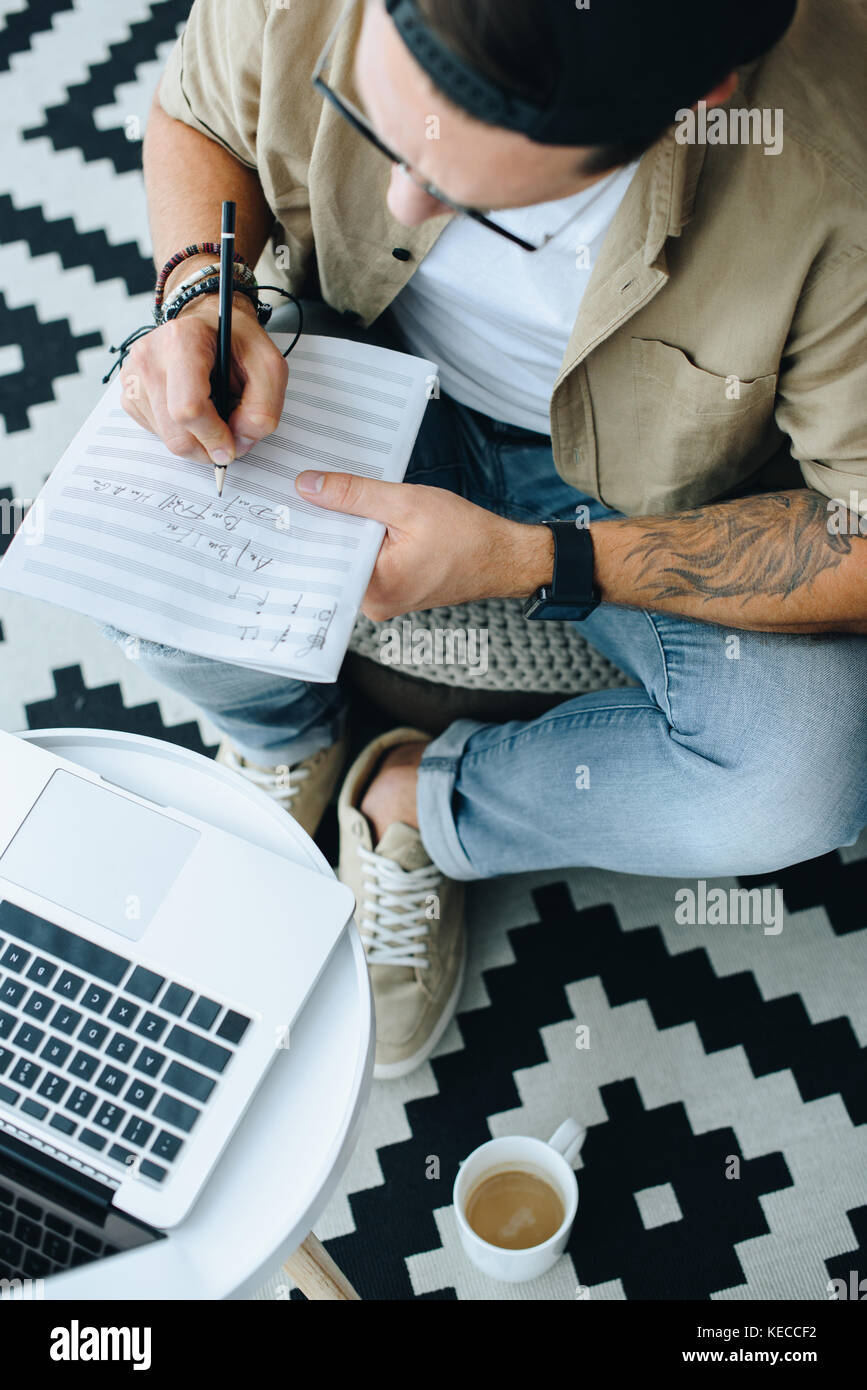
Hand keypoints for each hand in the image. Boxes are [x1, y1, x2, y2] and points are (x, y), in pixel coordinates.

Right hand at [119, 289, 288, 468]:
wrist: (205, 322)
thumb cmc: (237, 341)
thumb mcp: (268, 366)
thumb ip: (262, 409)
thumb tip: (238, 443)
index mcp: (183, 340)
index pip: (188, 408)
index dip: (213, 437)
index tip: (231, 447)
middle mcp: (149, 356)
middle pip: (176, 433)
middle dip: (208, 447)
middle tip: (229, 436)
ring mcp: (133, 376)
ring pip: (167, 438)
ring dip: (197, 439)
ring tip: (213, 411)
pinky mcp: (128, 393)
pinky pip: (157, 433)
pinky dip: (181, 432)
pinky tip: (193, 409)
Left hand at [295, 470, 552, 619]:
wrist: (503, 557)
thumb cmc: (466, 535)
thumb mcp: (406, 503)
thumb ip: (354, 494)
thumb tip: (308, 486)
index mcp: (372, 588)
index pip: (322, 553)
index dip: (307, 521)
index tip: (288, 496)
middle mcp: (372, 603)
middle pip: (331, 556)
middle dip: (324, 522)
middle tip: (305, 488)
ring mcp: (381, 600)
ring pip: (347, 557)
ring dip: (344, 528)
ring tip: (334, 497)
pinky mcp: (390, 591)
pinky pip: (363, 561)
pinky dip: (361, 538)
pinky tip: (361, 516)